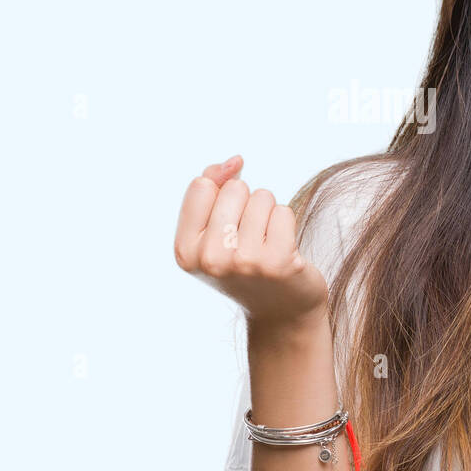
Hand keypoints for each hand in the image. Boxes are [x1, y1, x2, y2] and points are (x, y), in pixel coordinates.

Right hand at [174, 155, 328, 325]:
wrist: (280, 310)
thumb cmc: (245, 260)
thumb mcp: (213, 228)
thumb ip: (212, 186)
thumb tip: (235, 161)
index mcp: (184, 251)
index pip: (202, 185)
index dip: (220, 193)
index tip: (227, 221)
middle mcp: (210, 259)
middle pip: (234, 188)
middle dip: (246, 203)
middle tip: (249, 237)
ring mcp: (244, 262)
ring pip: (262, 197)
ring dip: (268, 214)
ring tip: (266, 243)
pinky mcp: (278, 262)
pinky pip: (283, 211)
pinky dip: (286, 224)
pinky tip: (283, 250)